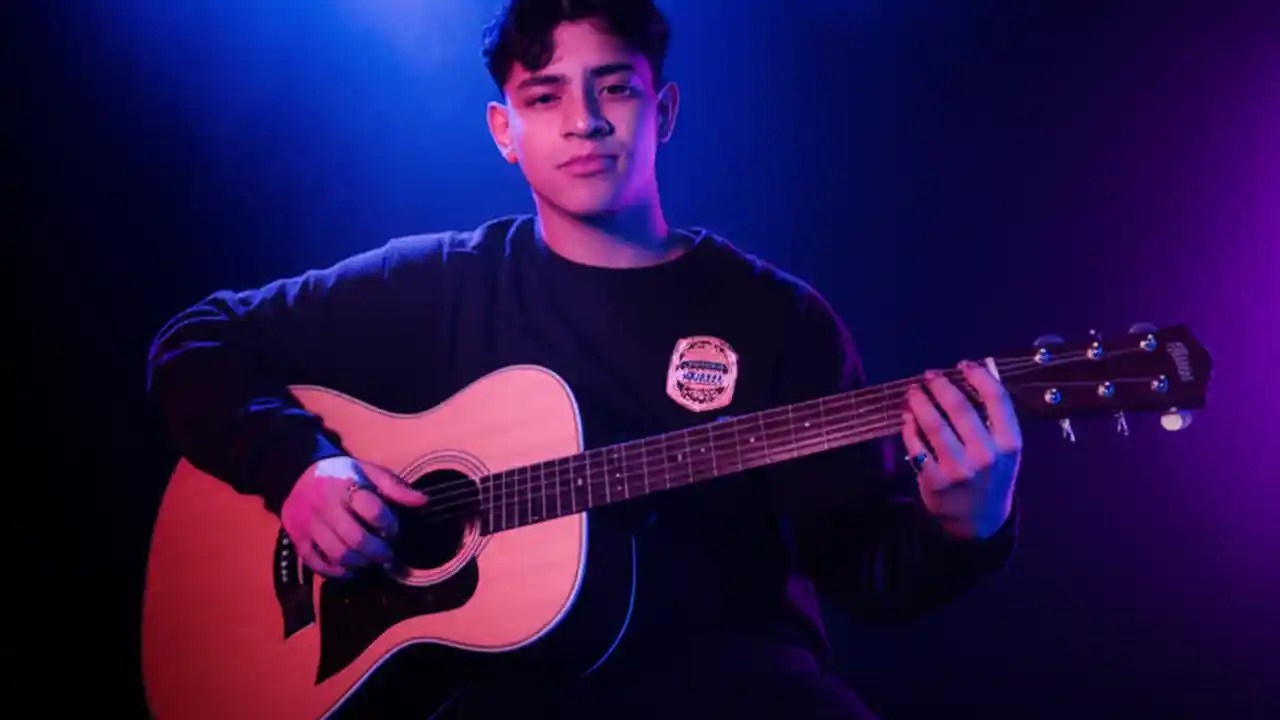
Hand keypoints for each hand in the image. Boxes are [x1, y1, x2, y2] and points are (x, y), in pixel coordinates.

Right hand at [280, 455, 427, 577]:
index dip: (389, 525)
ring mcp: (307, 524)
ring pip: (338, 555)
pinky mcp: (297, 539)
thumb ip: (394, 487)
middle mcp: (323, 505)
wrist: (297, 473)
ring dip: (360, 564)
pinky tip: (350, 568)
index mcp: (344, 484)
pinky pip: (317, 565)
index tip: (393, 530)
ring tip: (370, 561)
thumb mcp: (369, 471)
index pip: (372, 510)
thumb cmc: (342, 475)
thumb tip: (423, 501)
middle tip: (387, 555)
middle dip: (378, 552)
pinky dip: (337, 572)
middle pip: (356, 539)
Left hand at [901, 360, 1021, 539]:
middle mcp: (986, 456)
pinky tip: (907, 417)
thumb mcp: (1005, 450)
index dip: (979, 375)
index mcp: (1009, 444)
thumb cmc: (993, 475)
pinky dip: (909, 427)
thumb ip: (996, 417)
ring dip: (919, 401)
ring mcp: (958, 469)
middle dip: (941, 385)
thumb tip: (976, 372)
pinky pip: (916, 445)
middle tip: (930, 376)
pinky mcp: (933, 480)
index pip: (997, 399)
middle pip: (959, 407)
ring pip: (933, 423)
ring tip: (913, 392)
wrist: (979, 521)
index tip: (964, 365)